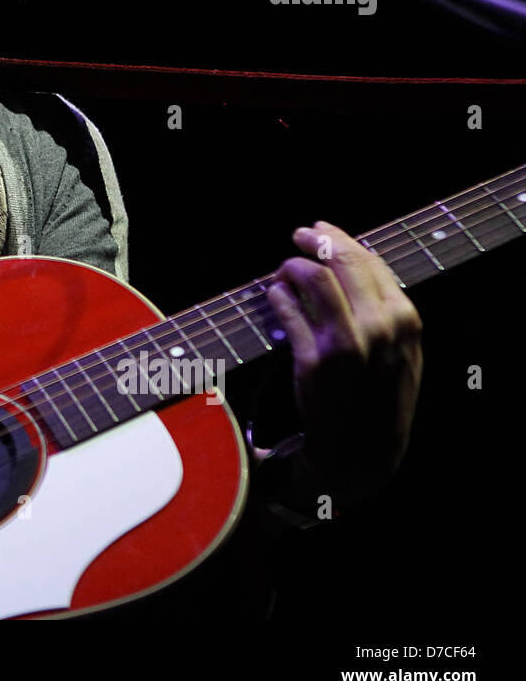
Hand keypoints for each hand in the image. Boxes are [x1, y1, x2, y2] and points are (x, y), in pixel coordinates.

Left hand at [267, 221, 423, 500]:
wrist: (364, 450)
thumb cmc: (379, 395)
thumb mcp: (401, 350)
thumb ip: (384, 308)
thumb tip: (352, 260)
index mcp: (404, 319)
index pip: (369, 260)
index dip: (341, 239)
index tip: (321, 230)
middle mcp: (379, 327)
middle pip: (342, 260)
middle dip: (316, 240)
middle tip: (299, 235)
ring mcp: (346, 344)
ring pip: (313, 278)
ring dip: (293, 266)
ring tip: (284, 270)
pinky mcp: (313, 361)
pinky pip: (288, 310)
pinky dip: (278, 295)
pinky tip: (275, 294)